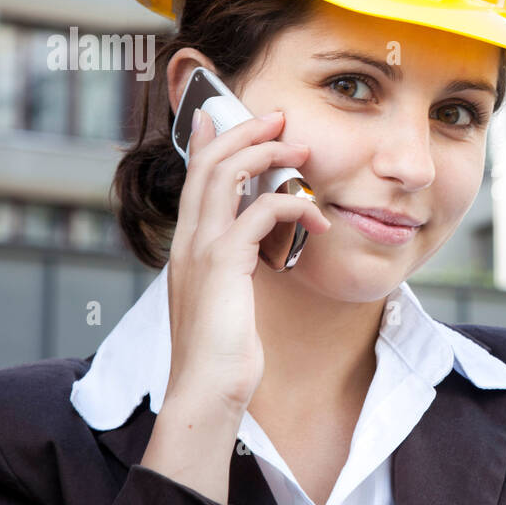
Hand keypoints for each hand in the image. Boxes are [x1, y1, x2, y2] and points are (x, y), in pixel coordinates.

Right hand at [164, 108, 331, 414]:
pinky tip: (318, 218)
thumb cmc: (222, 354)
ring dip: (269, 154)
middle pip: (210, 163)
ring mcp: (201, 249)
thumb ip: (232, 272)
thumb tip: (252, 256)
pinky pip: (260, 211)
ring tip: (302, 150)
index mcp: (187, 246)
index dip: (207, 141)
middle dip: (245, 132)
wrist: (206, 390)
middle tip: (279, 118)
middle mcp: (188, 240)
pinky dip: (294, 204)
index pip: (193, 178)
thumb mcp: (227, 302)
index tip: (220, 115)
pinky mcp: (223, 263)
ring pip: (228, 174)